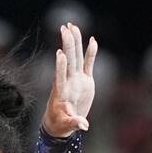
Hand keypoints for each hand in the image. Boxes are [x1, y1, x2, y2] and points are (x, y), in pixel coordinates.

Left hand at [43, 22, 96, 136]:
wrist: (62, 123)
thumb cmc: (61, 124)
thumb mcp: (67, 125)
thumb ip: (75, 123)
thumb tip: (84, 126)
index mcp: (62, 92)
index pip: (60, 76)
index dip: (60, 66)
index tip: (59, 54)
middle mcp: (69, 82)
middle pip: (69, 60)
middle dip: (67, 45)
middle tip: (64, 29)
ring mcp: (76, 79)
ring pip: (77, 58)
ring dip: (75, 42)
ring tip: (72, 26)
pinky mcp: (85, 80)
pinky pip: (88, 64)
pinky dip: (90, 53)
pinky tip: (92, 40)